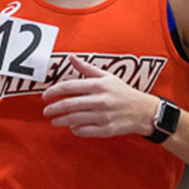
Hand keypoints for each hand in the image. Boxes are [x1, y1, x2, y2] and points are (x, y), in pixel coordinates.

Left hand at [41, 55, 159, 137]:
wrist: (142, 111)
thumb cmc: (122, 92)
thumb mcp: (107, 76)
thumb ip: (87, 68)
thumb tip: (71, 57)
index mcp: (98, 85)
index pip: (68, 87)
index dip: (53, 91)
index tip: (45, 96)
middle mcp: (100, 100)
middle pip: (68, 104)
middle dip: (53, 108)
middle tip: (46, 111)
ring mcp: (103, 116)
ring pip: (74, 119)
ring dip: (60, 120)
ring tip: (54, 121)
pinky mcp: (106, 130)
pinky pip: (84, 131)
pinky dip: (75, 129)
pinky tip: (72, 127)